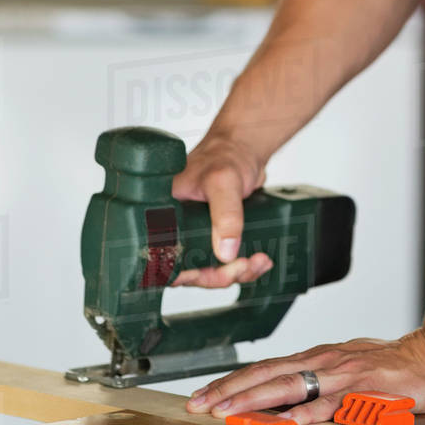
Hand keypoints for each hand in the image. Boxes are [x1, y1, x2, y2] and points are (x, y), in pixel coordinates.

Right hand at [171, 131, 270, 287]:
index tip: (210, 273)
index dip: (187, 274)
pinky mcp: (217, 235)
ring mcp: (197, 233)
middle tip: (242, 266)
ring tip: (258, 262)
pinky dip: (244, 265)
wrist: (245, 149)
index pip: (165, 259)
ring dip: (236, 272)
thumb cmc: (224, 155)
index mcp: (163, 216)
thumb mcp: (222, 182)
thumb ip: (225, 214)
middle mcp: (176, 228)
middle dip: (220, 275)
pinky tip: (261, 259)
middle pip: (191, 270)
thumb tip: (226, 251)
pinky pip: (226, 261)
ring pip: (211, 269)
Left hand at [185, 329, 424, 424]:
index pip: (266, 369)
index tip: (203, 397)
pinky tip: (288, 421)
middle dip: (230, 391)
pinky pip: (334, 402)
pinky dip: (309, 412)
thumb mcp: (349, 374)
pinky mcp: (368, 387)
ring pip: (291, 384)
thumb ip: (320, 386)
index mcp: (319, 358)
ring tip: (227, 413)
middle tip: (198, 406)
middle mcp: (326, 361)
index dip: (232, 382)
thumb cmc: (395, 369)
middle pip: (268, 374)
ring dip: (256, 399)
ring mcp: (345, 373)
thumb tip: (284, 403)